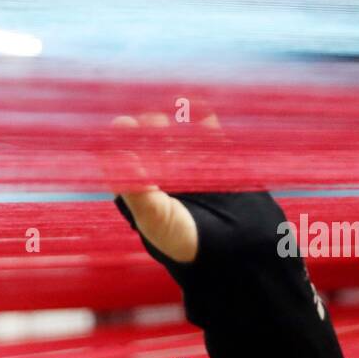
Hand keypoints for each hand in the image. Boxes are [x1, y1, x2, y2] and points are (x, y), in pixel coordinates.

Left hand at [110, 112, 221, 264]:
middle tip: (151, 120)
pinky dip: (203, 120)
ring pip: (178, 138)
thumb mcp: (155, 220)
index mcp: (144, 196)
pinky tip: (197, 106)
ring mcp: (192, 169)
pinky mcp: (218, 162)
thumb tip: (119, 157)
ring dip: (173, 123)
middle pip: (152, 146)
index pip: (128, 163)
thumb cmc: (188, 242)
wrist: (239, 250)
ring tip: (170, 112)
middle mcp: (166, 182)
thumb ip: (136, 192)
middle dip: (149, 129)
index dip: (124, 142)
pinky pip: (208, 136)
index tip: (123, 124)